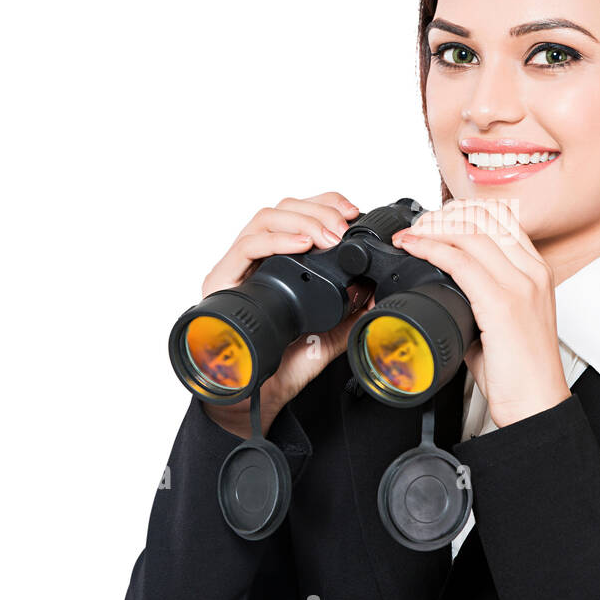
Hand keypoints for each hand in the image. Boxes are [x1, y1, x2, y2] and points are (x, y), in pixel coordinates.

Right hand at [199, 191, 374, 437]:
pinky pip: (245, 247)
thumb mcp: (331, 331)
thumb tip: (379, 286)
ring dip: (302, 221)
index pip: (300, 213)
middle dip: (318, 210)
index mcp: (280, 262)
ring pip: (264, 219)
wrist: (258, 396)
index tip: (352, 212)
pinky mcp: (220, 281)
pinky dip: (276, 240)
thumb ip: (353, 309)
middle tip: (343, 229)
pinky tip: (301, 245)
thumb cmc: (285, 363)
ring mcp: (236, 268)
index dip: (326, 204)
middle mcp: (255, 260)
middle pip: (283, 209)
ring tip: (327, 237)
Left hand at [391, 199, 570, 427]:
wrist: (537, 404)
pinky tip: (414, 249)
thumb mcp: (502, 324)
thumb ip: (478, 301)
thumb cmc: (522, 372)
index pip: (500, 218)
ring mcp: (521, 285)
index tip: (435, 221)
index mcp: (537, 272)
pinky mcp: (503, 304)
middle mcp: (532, 272)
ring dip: (432, 229)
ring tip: (409, 236)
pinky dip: (432, 249)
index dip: (462, 212)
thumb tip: (445, 294)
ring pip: (471, 233)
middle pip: (484, 218)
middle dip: (442, 216)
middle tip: (416, 227)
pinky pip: (461, 262)